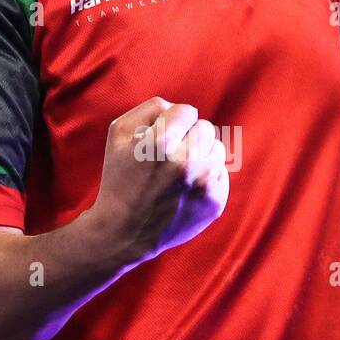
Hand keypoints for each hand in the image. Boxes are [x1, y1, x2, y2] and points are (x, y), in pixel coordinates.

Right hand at [90, 97, 229, 263]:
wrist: (125, 232)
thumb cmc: (119, 177)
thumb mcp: (118, 133)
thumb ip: (150, 108)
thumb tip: (178, 107)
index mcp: (160, 142)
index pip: (186, 111)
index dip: (172, 123)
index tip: (161, 138)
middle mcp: (186, 162)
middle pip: (205, 128)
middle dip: (188, 138)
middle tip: (168, 158)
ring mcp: (204, 185)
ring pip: (217, 149)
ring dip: (200, 156)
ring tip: (177, 175)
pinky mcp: (215, 203)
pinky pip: (221, 173)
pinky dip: (206, 178)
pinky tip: (185, 190)